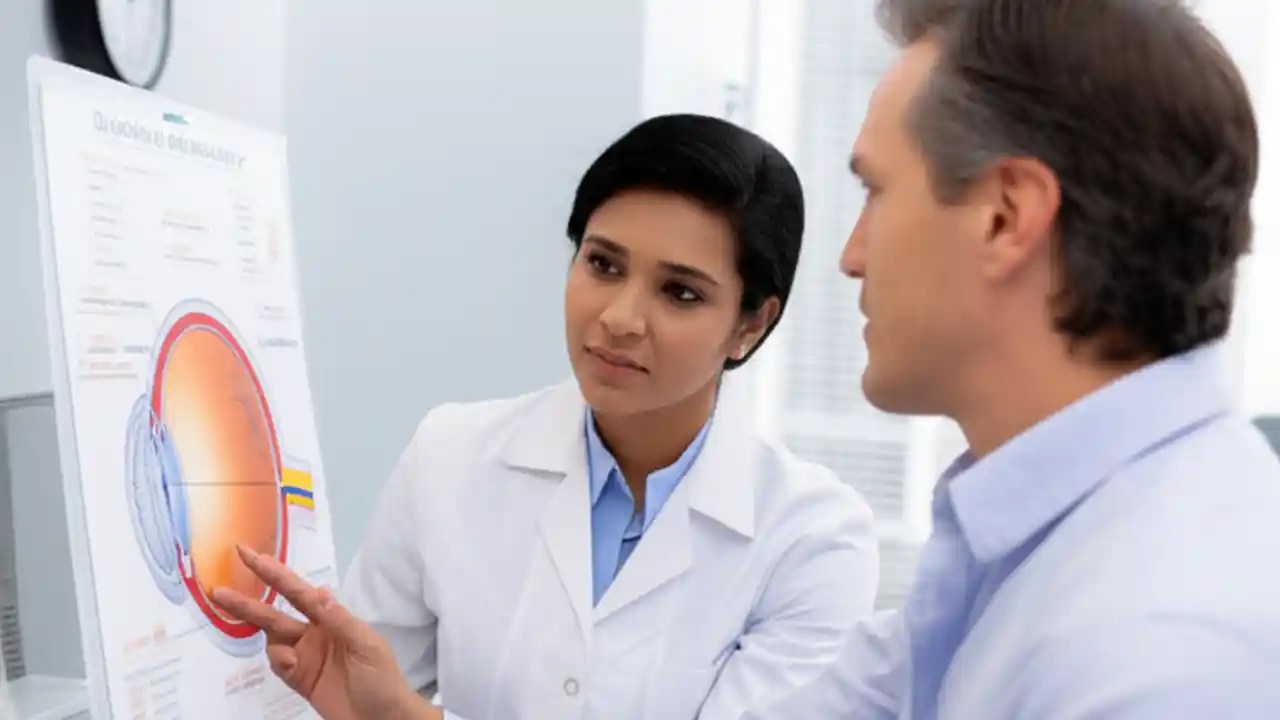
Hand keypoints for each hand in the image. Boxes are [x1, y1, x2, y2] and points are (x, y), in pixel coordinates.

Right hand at [211, 546, 440, 719]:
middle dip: (246, 603)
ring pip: (272, 639)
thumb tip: (318, 590)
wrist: (381, 718)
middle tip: (218, 589)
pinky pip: (278, 665)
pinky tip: (290, 665)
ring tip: (289, 658)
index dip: (275, 573)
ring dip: (268, 639)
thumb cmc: (380, 676)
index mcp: (332, 617)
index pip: (298, 591)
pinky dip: (278, 662)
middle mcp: (313, 633)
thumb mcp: (366, 644)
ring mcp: (304, 657)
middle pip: (273, 614)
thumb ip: (339, 620)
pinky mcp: (299, 680)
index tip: (250, 555)